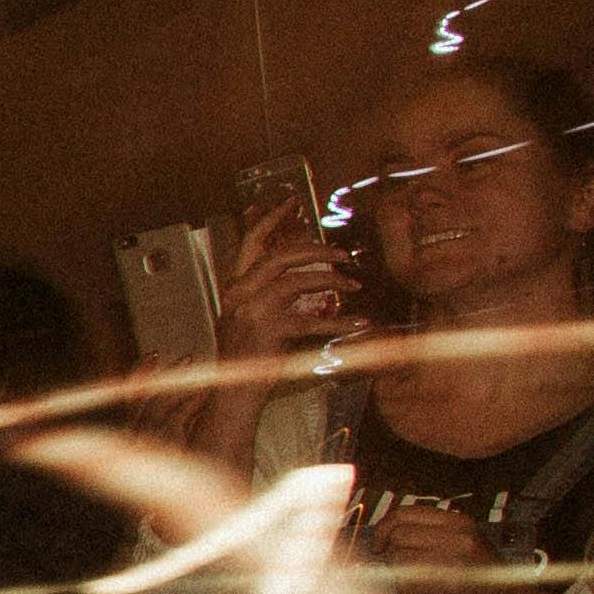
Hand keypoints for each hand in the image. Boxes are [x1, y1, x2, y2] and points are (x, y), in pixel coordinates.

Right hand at [220, 199, 353, 354]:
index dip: (271, 218)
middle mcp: (239, 294)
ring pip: (297, 280)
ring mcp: (251, 312)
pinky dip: (340, 321)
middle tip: (343, 253)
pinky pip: (312, 319)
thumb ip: (267, 292)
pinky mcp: (268, 331)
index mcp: (235, 287)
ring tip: (353, 284)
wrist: (232, 393)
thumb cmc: (248, 358)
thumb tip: (300, 271)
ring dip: (331, 280)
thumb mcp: (250, 317)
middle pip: (280, 255)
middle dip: (316, 250)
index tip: (292, 201)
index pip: (250, 242)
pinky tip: (360, 323)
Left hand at [359, 496, 514, 593]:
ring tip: (418, 582)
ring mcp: (451, 556)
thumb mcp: (466, 543)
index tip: (380, 544)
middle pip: (396, 533)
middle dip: (389, 552)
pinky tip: (423, 593)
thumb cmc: (484, 579)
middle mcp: (456, 533)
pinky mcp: (445, 581)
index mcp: (459, 521)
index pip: (405, 512)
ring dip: (398, 572)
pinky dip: (406, 589)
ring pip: (397, 556)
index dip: (385, 527)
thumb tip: (389, 534)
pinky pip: (405, 580)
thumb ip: (433, 534)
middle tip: (396, 567)